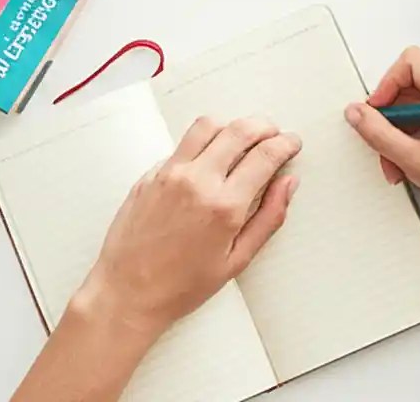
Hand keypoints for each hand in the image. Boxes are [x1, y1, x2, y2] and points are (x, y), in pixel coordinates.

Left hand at [74, 117, 300, 338]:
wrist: (127, 293)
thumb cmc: (181, 286)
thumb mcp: (237, 259)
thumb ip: (269, 217)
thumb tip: (288, 184)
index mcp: (223, 206)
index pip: (265, 155)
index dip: (286, 144)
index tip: (291, 143)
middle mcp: (196, 182)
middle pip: (240, 130)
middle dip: (265, 126)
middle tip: (274, 134)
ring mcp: (169, 174)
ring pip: (208, 125)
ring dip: (232, 126)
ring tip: (242, 139)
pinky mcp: (150, 175)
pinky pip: (182, 145)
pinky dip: (203, 145)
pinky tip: (209, 163)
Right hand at [344, 47, 419, 236]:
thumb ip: (383, 136)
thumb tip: (359, 115)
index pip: (412, 64)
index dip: (386, 87)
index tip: (375, 113)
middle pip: (415, 85)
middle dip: (393, 118)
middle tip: (385, 146)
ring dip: (405, 132)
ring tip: (401, 164)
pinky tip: (419, 162)